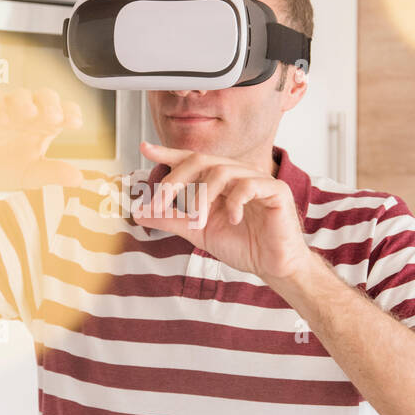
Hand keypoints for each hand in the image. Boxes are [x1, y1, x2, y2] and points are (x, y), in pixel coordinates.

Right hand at [0, 86, 82, 196]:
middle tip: (53, 116)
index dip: (71, 113)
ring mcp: (8, 106)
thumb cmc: (4, 171)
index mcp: (46, 126)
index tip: (75, 123)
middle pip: (46, 97)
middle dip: (51, 104)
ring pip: (21, 95)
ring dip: (26, 102)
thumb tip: (78, 178)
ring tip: (28, 114)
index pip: (65, 112)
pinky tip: (0, 116)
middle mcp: (30, 112)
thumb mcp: (31, 175)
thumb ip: (53, 173)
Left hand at [134, 141, 311, 281]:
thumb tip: (139, 213)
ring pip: (222, 171)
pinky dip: (235, 202)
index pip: (191, 160)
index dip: (168, 153)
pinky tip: (233, 220)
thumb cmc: (243, 246)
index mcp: (219, 182)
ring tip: (200, 221)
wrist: (273, 266)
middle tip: (162, 201)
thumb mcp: (198, 231)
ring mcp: (257, 180)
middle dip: (177, 179)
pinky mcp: (276, 191)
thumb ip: (171, 219)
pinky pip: (250, 185)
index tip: (145, 148)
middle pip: (201, 160)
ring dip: (203, 197)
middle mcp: (236, 175)